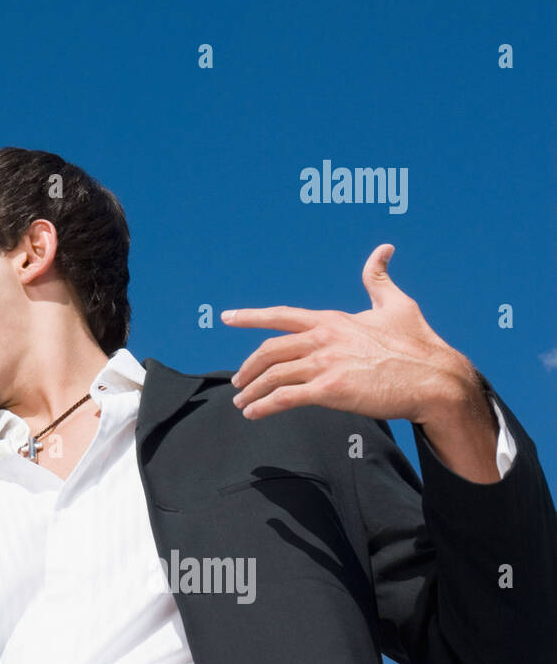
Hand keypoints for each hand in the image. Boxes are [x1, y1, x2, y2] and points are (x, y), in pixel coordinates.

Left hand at [221, 244, 472, 423]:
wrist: (437, 379)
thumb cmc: (419, 345)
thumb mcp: (397, 304)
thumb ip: (379, 279)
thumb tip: (383, 249)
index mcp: (333, 320)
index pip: (281, 316)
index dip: (250, 316)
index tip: (226, 317)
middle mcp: (323, 338)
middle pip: (269, 350)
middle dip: (248, 367)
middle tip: (238, 380)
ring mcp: (326, 363)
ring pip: (272, 375)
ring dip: (252, 391)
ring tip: (242, 403)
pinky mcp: (331, 389)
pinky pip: (285, 398)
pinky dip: (264, 406)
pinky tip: (254, 414)